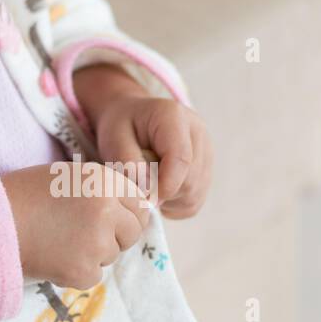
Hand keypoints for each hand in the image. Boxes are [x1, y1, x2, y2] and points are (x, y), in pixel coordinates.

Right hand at [0, 162, 149, 289]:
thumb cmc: (23, 195)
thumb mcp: (68, 177)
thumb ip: (102, 190)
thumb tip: (135, 209)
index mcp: (104, 181)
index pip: (139, 203)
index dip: (124, 211)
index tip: (107, 217)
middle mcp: (107, 211)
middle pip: (133, 232)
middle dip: (115, 234)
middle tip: (83, 232)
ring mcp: (97, 244)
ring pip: (112, 254)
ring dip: (95, 252)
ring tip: (61, 240)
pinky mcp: (84, 272)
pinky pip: (95, 274)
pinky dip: (78, 270)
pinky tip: (55, 256)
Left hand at [75, 63, 211, 218]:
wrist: (131, 118)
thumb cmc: (121, 126)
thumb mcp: (113, 138)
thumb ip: (129, 163)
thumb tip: (150, 192)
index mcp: (175, 117)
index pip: (181, 159)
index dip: (164, 186)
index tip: (145, 198)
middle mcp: (198, 132)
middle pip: (190, 180)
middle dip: (162, 192)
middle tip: (138, 186)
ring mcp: (206, 151)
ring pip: (194, 194)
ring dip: (168, 200)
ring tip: (147, 184)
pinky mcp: (206, 169)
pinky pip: (194, 201)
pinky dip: (174, 204)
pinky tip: (158, 189)